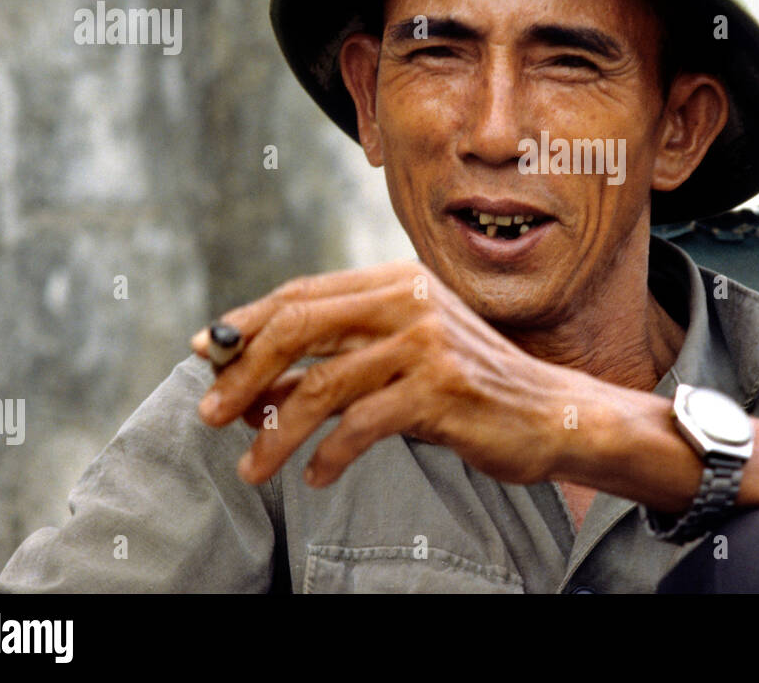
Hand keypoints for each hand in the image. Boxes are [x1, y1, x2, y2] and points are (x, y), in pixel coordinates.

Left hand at [190, 262, 595, 487]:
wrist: (552, 414)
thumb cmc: (471, 387)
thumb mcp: (402, 361)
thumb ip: (336, 364)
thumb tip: (248, 392)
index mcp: (398, 281)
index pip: (303, 294)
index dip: (247, 323)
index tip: (206, 353)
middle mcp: (410, 300)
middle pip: (300, 328)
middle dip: (245, 374)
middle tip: (209, 413)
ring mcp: (427, 344)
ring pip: (323, 386)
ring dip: (276, 432)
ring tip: (252, 467)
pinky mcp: (441, 390)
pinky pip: (362, 426)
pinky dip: (330, 456)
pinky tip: (318, 476)